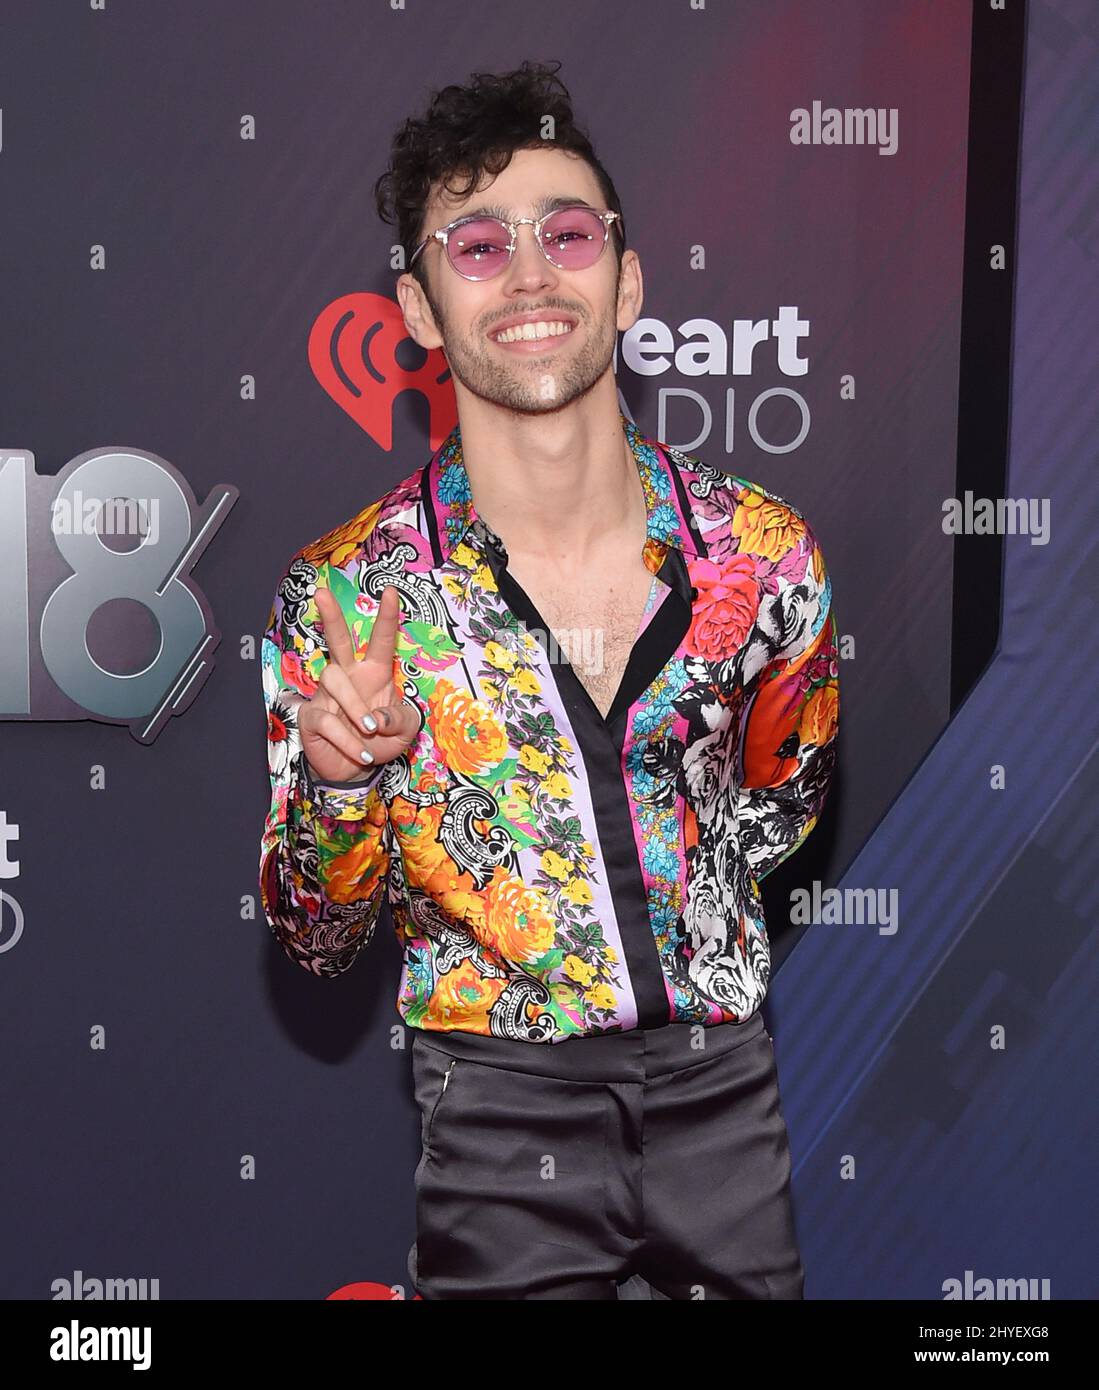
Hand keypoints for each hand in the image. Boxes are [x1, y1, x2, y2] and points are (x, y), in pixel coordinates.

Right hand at [298, 583, 420, 783]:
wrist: (355, 770)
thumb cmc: (380, 741)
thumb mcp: (405, 731)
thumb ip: (400, 719)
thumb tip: (377, 717)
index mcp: (375, 674)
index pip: (381, 640)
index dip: (387, 616)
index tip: (391, 591)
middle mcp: (349, 677)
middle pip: (337, 640)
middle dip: (330, 617)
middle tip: (321, 593)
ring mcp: (327, 695)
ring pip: (333, 680)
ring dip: (355, 706)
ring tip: (370, 730)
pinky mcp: (312, 717)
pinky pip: (326, 720)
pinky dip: (347, 738)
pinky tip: (360, 752)